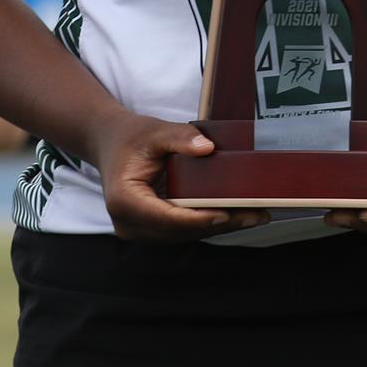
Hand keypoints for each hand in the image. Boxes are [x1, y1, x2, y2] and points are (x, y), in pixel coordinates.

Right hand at [93, 113, 267, 242]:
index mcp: (124, 200)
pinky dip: (208, 223)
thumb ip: (180, 137)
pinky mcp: (151, 230)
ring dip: (219, 227)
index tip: (228, 214)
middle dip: (219, 224)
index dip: (198, 219)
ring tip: (254, 216)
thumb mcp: (154, 131)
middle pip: (180, 230)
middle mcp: (129, 223)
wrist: (111, 144)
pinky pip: (183, 230)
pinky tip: (236, 215)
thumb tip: (208, 148)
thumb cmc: (130, 137)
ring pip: (185, 235)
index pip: (167, 218)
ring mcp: (139, 230)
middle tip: (256, 215)